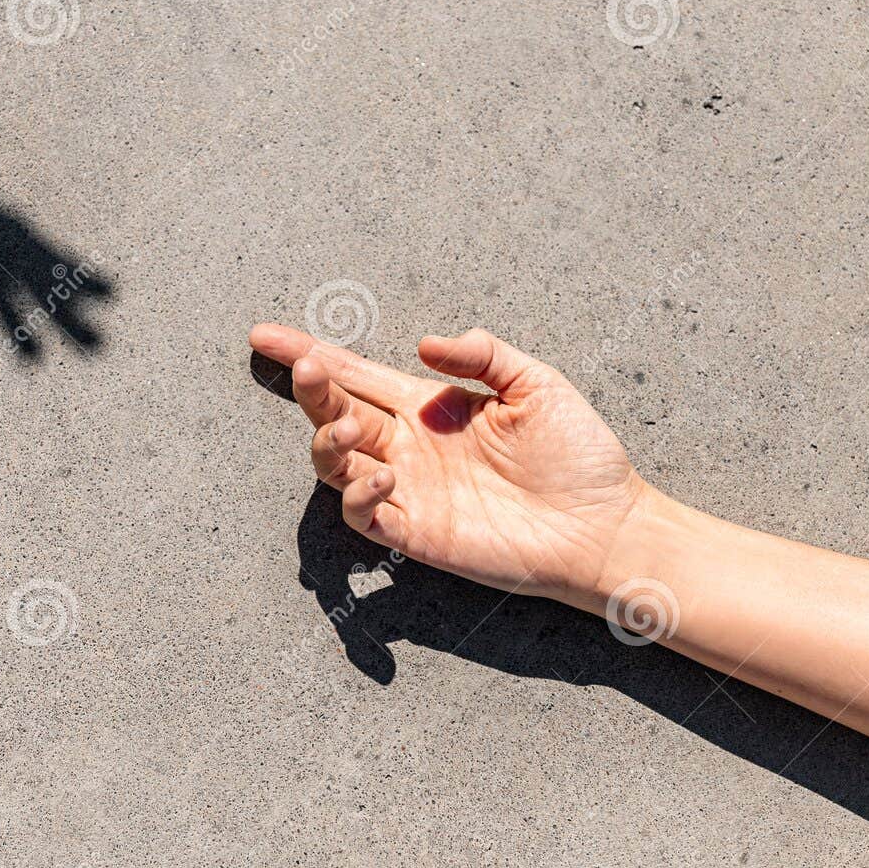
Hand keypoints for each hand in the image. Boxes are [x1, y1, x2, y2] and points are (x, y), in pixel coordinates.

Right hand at [250, 323, 650, 607]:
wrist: (604, 524)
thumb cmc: (578, 455)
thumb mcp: (536, 383)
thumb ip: (482, 355)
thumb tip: (424, 343)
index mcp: (428, 406)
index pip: (356, 374)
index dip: (309, 354)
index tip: (264, 334)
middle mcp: (407, 445)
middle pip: (334, 411)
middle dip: (312, 388)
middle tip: (308, 369)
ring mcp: (406, 490)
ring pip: (334, 462)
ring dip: (328, 439)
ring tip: (353, 426)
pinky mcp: (414, 533)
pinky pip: (361, 514)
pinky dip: (357, 493)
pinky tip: (383, 474)